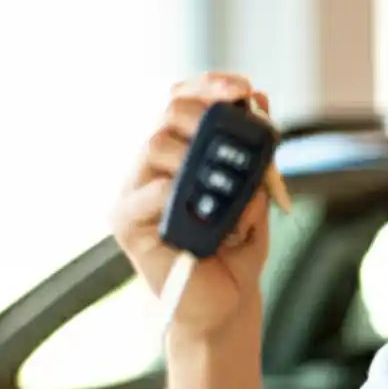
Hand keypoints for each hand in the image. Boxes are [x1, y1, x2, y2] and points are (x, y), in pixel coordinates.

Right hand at [111, 72, 271, 338]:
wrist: (226, 303)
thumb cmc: (236, 248)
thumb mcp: (257, 193)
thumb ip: (256, 153)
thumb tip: (260, 103)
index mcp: (182, 151)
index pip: (184, 98)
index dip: (210, 85)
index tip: (243, 89)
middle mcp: (153, 164)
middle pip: (169, 113)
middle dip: (207, 114)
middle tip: (237, 131)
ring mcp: (136, 191)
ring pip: (155, 144)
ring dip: (201, 159)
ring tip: (225, 188)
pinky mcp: (127, 223)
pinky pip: (146, 194)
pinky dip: (173, 192)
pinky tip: (191, 202)